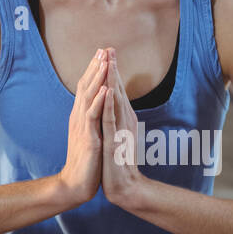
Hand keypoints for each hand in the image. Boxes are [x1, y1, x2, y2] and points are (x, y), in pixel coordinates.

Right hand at [57, 48, 108, 206]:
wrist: (77, 184)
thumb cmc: (86, 161)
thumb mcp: (89, 135)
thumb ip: (91, 119)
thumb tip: (96, 105)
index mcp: (81, 116)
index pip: (86, 88)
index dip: (93, 70)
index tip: (102, 53)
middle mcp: (79, 117)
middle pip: (86, 87)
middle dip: (95, 67)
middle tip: (103, 49)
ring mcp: (83, 127)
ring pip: (89, 97)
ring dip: (97, 78)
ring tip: (105, 61)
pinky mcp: (88, 138)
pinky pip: (93, 117)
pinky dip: (99, 102)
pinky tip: (106, 90)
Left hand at [100, 49, 147, 207]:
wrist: (123, 186)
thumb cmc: (118, 160)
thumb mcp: (117, 133)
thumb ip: (116, 117)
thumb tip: (113, 102)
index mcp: (123, 117)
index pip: (117, 89)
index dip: (112, 70)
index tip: (107, 50)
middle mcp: (124, 120)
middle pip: (119, 90)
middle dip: (113, 68)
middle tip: (110, 47)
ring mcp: (120, 130)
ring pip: (116, 100)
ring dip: (113, 81)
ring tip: (109, 62)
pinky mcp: (115, 141)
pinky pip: (111, 120)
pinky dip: (109, 105)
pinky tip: (108, 92)